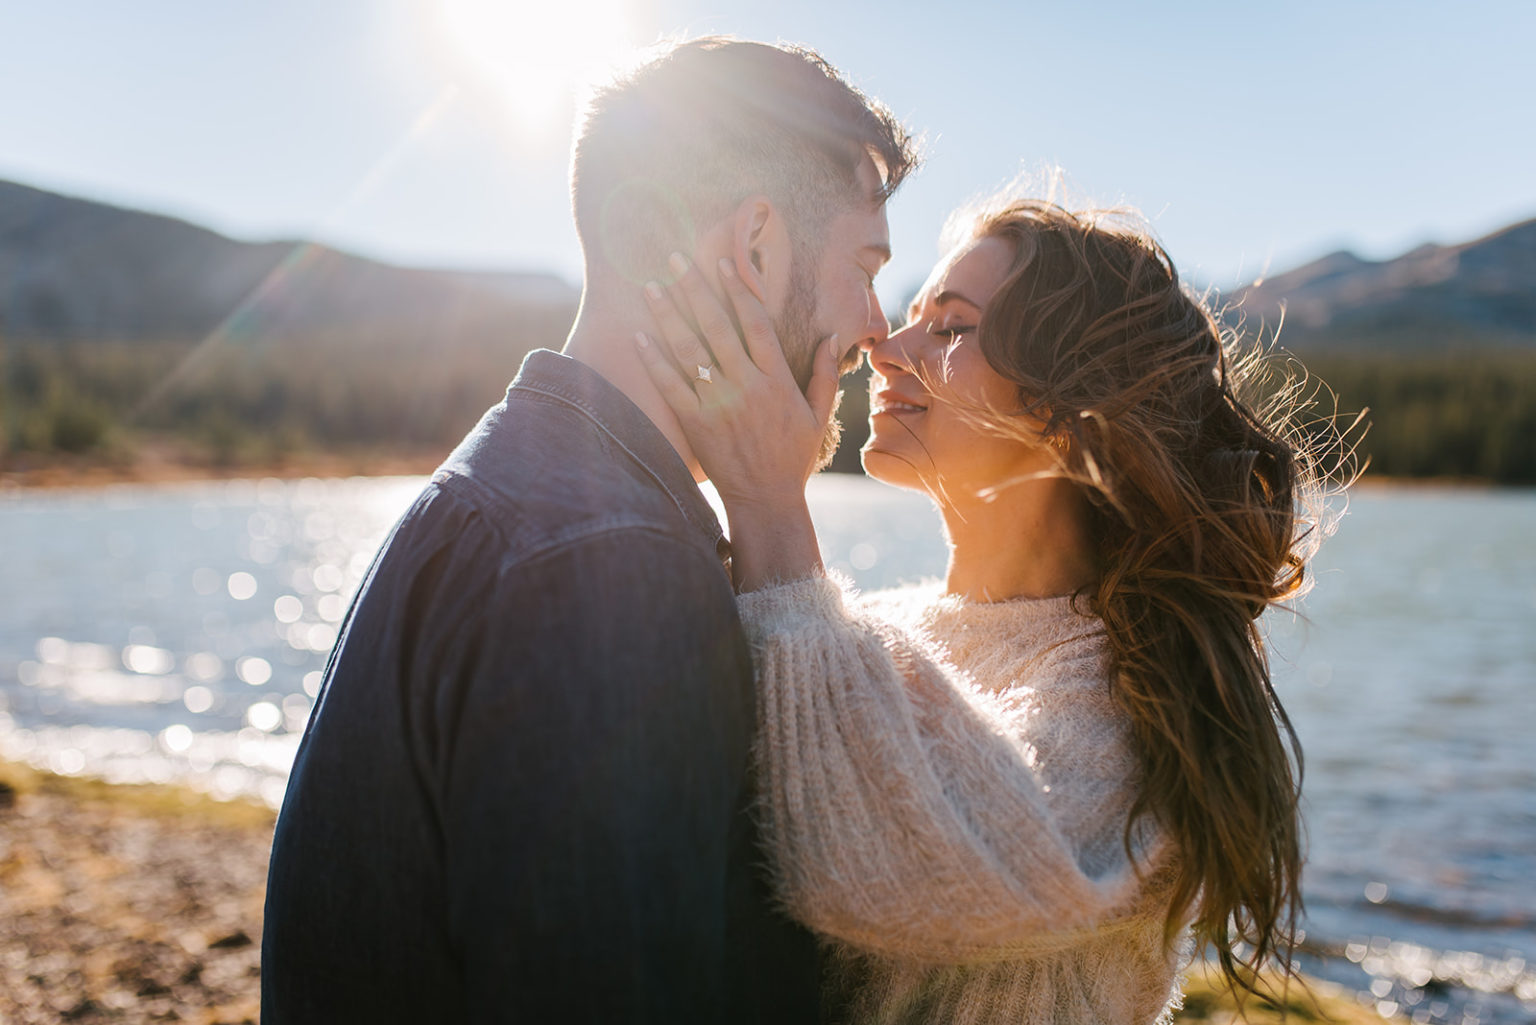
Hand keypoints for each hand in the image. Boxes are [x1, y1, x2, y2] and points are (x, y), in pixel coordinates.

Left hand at [634, 253, 839, 508]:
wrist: (766, 501)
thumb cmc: (793, 458)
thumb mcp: (819, 416)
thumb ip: (823, 375)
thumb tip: (833, 337)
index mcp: (777, 379)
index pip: (756, 322)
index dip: (739, 289)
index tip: (723, 261)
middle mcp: (747, 385)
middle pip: (717, 326)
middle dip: (696, 288)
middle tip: (677, 258)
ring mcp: (719, 403)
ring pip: (691, 350)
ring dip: (669, 315)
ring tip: (652, 285)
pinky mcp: (695, 422)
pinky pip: (671, 385)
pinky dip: (655, 360)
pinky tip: (640, 335)